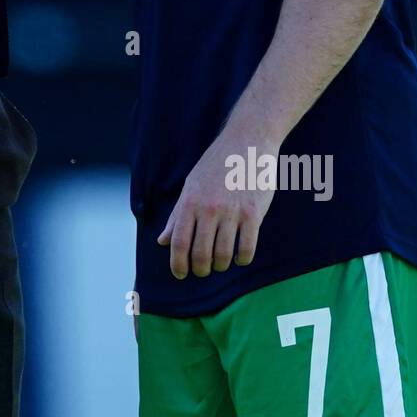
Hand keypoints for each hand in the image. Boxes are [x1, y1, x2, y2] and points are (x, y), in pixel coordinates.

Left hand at [157, 134, 277, 278]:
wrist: (247, 142)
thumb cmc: (216, 165)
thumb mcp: (191, 186)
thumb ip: (177, 215)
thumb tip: (161, 241)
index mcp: (190, 202)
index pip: (178, 243)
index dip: (177, 264)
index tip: (180, 274)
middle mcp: (209, 209)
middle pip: (200, 254)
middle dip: (200, 269)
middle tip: (202, 271)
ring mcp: (232, 212)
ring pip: (223, 255)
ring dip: (221, 266)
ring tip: (220, 264)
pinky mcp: (254, 213)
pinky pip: (247, 248)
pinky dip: (242, 259)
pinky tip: (240, 258)